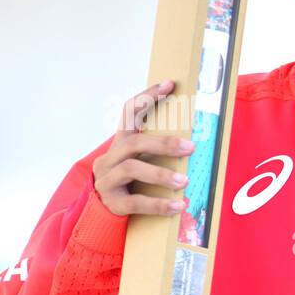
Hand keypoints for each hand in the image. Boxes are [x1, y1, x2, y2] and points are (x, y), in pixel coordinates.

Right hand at [92, 79, 195, 216]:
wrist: (100, 211)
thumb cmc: (129, 183)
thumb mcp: (139, 163)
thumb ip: (156, 153)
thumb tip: (194, 145)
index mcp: (120, 144)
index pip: (129, 112)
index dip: (147, 97)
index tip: (169, 84)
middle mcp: (110, 158)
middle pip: (134, 143)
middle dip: (163, 144)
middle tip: (190, 147)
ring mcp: (107, 179)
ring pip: (131, 169)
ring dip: (161, 174)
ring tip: (184, 181)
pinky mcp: (112, 202)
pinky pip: (135, 202)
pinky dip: (158, 203)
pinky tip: (177, 206)